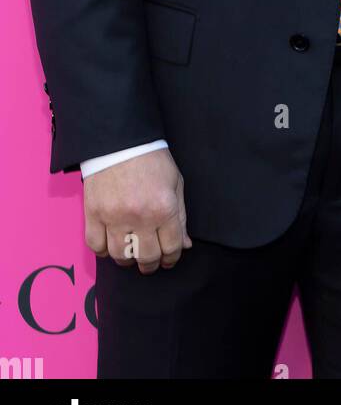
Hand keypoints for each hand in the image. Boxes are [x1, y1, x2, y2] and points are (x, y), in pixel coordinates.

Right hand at [83, 149, 191, 273]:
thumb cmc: (151, 160)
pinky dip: (103, 250)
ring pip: (120, 256)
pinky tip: (111, 243)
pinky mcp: (93, 214)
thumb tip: (184, 245)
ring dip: (128, 260)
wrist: (120, 140)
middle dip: (151, 264)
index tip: (169, 259)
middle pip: (146, 257)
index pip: (171, 248)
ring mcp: (114, 217)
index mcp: (163, 208)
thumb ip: (180, 216)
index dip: (171, 258)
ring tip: (131, 253)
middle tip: (150, 261)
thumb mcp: (175, 183)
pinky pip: (96, 246)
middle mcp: (139, 217)